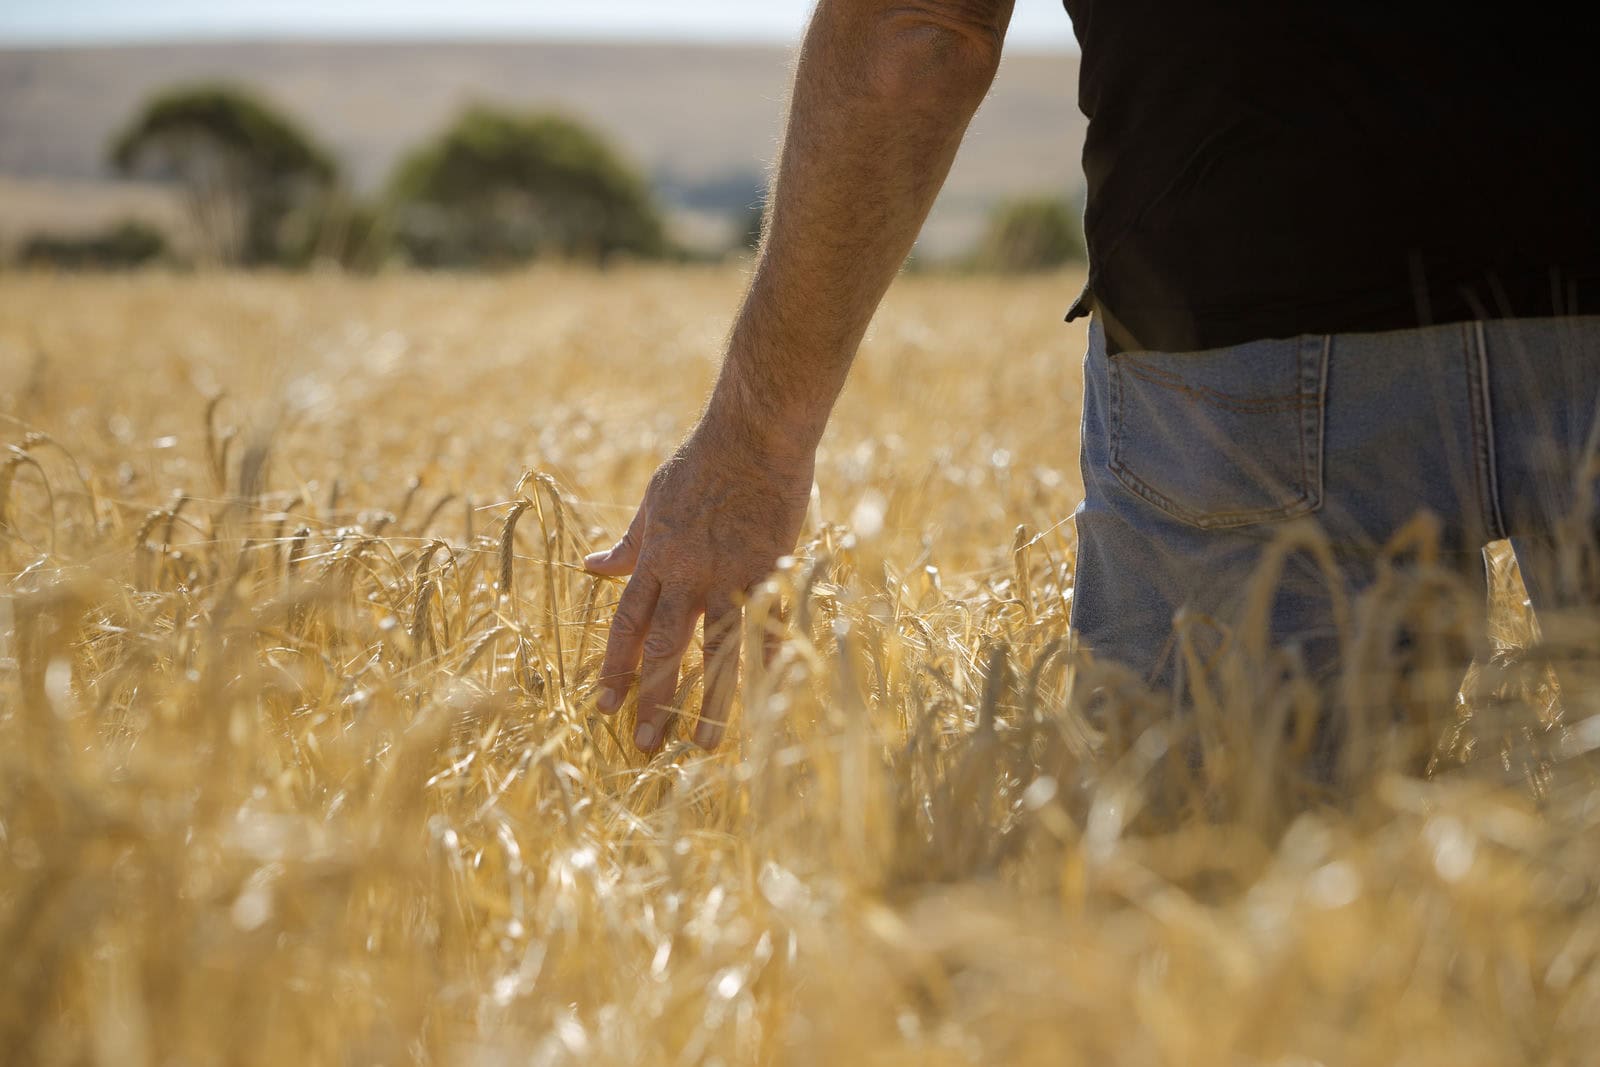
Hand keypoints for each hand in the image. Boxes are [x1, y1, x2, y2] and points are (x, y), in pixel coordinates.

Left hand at [584, 415, 813, 751]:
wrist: (753, 436)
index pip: (627, 624)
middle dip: (654, 699)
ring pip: (717, 650)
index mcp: (657, 558)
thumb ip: (628, 543)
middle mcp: (688, 574)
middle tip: (644, 746)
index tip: (603, 706)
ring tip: (703, 747)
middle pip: (667, 648)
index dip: (615, 667)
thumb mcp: (652, 500)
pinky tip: (769, 702)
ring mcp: (732, 575)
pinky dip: (770, 664)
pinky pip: (769, 626)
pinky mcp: (771, 570)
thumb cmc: (701, 463)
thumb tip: (591, 566)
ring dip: (710, 702)